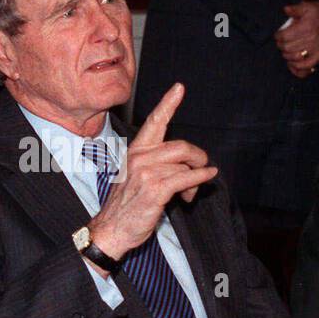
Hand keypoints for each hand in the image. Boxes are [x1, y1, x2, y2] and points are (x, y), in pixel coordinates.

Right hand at [87, 83, 217, 260]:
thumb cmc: (127, 205)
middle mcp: (140, 158)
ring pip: (184, 164)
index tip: (179, 88)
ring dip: (195, 178)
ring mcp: (146, 173)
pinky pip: (186, 178)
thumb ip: (159, 165)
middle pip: (180, 146)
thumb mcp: (138, 177)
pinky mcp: (155, 190)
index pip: (154, 122)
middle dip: (197, 157)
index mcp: (136, 152)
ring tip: (189, 193)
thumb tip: (188, 166)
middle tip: (200, 169)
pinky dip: (200, 177)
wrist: (111, 229)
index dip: (168, 104)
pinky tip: (207, 177)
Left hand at [275, 0, 318, 78]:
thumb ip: (294, 9)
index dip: (278, 36)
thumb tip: (285, 10)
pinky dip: (297, 68)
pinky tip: (291, 64)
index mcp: (306, 27)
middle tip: (281, 42)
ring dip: (287, 55)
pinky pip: (307, 66)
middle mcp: (311, 39)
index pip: (285, 37)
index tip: (278, 35)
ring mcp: (317, 49)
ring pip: (295, 58)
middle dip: (281, 45)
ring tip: (286, 50)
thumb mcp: (307, 6)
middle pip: (288, 48)